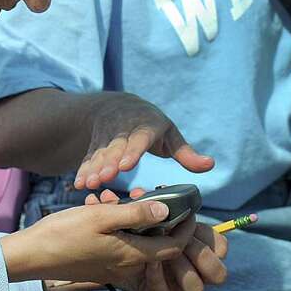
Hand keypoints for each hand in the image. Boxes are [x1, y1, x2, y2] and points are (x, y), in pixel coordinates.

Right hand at [2, 194, 184, 289]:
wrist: (31, 255)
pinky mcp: (100, 262)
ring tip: (111, 196)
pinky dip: (116, 224)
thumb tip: (166, 209)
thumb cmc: (65, 234)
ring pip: (136, 240)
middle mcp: (126, 266)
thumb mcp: (101, 216)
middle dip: (156, 217)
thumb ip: (135, 214)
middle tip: (143, 194)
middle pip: (156, 244)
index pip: (173, 247)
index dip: (185, 228)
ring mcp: (112, 267)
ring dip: (132, 217)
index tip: (188, 208)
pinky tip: (97, 205)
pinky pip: (119, 243)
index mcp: (130, 256)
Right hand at [75, 93, 214, 190]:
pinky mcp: (96, 145)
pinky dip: (84, 170)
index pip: (141, 139)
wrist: (118, 106)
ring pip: (101, 153)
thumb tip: (211, 165)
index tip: (127, 165)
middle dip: (111, 162)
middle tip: (105, 177)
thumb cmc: (151, 125)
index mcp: (147, 126)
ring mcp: (108, 137)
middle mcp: (125, 130)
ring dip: (95, 168)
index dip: (133, 151)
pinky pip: (89, 157)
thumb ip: (186, 153)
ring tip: (90, 184)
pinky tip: (79, 184)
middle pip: (117, 147)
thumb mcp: (170, 135)